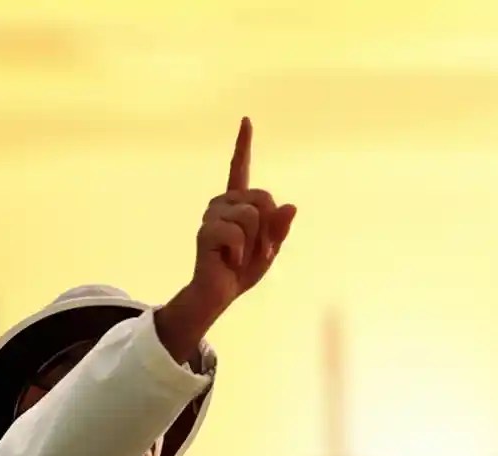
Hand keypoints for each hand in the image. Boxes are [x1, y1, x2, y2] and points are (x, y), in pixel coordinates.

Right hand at [189, 117, 297, 310]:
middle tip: (255, 249)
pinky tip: (231, 261)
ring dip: (255, 242)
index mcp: (238, 204)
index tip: (245, 120)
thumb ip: (280, 228)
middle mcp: (223, 204)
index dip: (243, 145)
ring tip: (240, 256)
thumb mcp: (270, 249)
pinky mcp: (206, 232)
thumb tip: (291, 206)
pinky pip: (237, 233)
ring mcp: (212, 216)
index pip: (240, 169)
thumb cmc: (243, 269)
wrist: (219, 294)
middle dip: (268, 227)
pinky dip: (241, 252)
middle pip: (263, 197)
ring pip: (252, 215)